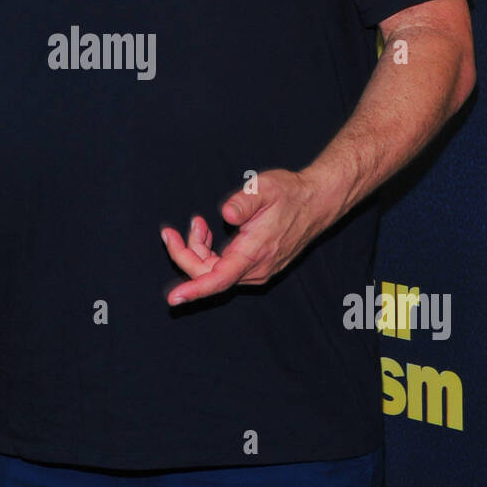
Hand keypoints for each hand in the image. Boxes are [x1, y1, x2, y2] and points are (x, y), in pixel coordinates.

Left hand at [160, 168, 330, 305]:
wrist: (315, 202)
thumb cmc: (289, 194)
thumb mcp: (264, 189)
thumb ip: (244, 201)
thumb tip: (227, 214)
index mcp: (254, 253)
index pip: (218, 279)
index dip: (195, 289)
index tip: (174, 297)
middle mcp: (256, 269)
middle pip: (209, 276)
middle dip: (185, 255)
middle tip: (170, 232)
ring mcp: (257, 271)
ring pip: (215, 273)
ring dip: (198, 251)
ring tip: (199, 223)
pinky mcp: (257, 267)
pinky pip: (224, 269)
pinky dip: (209, 254)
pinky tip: (209, 233)